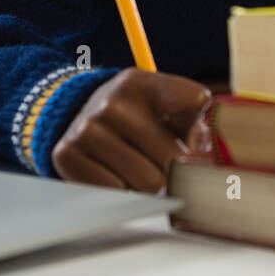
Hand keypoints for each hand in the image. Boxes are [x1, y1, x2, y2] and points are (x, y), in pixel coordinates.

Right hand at [51, 68, 212, 190]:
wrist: (75, 117)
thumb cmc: (135, 119)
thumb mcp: (163, 107)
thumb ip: (192, 125)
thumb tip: (208, 159)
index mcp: (143, 83)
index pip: (197, 100)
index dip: (201, 131)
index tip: (193, 143)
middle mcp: (112, 101)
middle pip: (173, 158)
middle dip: (176, 171)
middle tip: (167, 168)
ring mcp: (87, 127)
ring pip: (147, 182)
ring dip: (150, 186)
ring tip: (140, 170)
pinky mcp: (67, 153)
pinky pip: (117, 192)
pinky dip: (123, 192)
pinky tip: (117, 175)